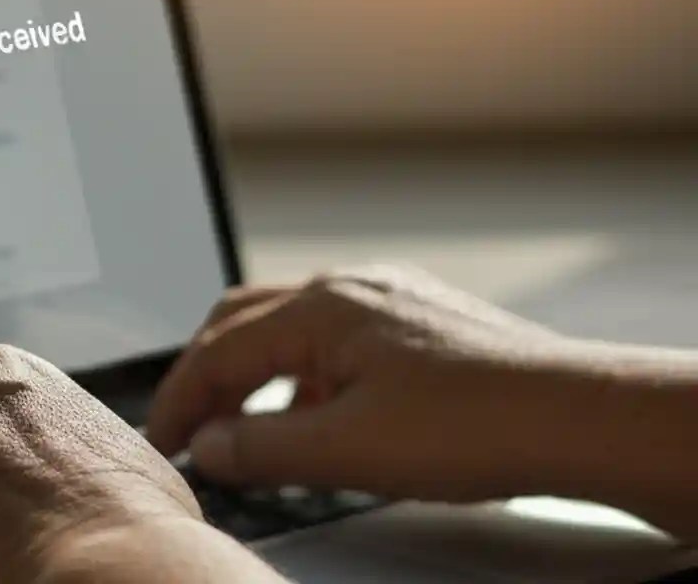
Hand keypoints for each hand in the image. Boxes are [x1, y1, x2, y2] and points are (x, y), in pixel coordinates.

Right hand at [147, 263, 697, 513]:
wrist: (574, 413)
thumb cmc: (474, 421)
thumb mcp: (345, 449)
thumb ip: (262, 446)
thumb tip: (211, 445)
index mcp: (319, 308)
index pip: (218, 350)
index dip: (179, 400)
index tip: (164, 441)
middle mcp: (348, 288)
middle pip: (244, 322)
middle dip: (207, 375)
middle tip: (191, 427)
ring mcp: (387, 298)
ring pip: (292, 329)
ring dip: (257, 376)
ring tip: (249, 429)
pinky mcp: (419, 320)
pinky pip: (336, 338)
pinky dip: (304, 375)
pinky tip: (321, 414)